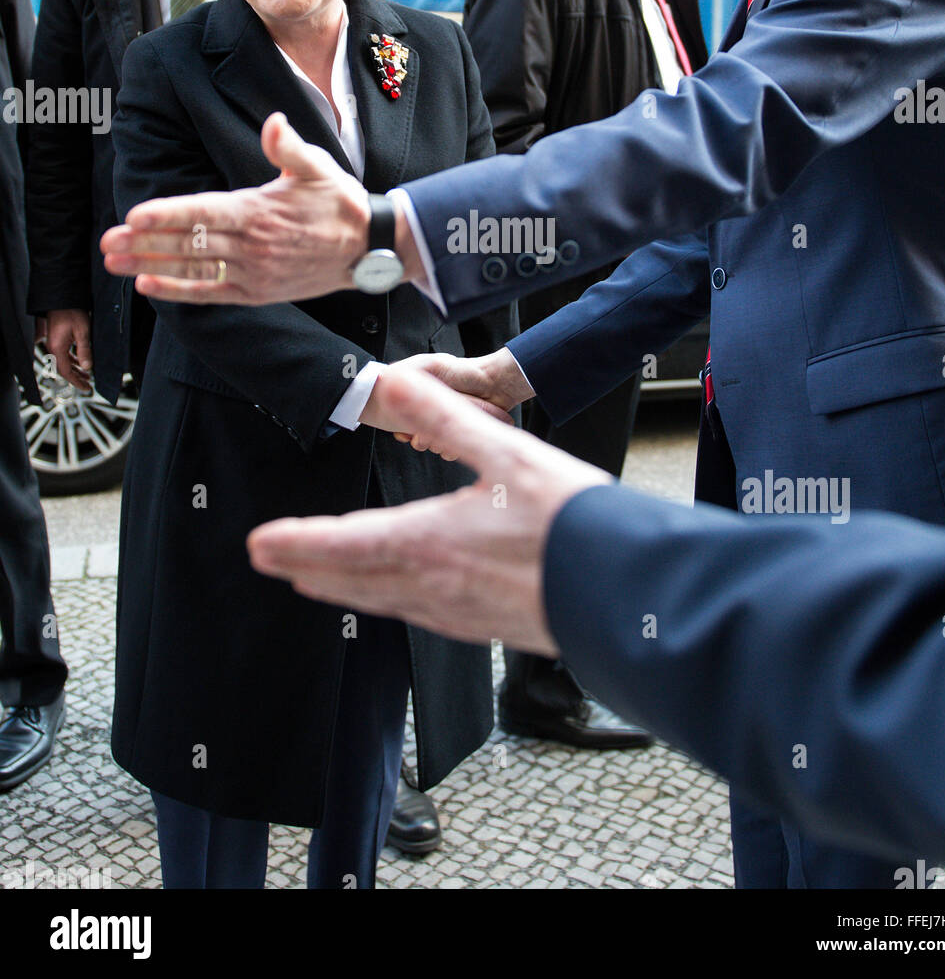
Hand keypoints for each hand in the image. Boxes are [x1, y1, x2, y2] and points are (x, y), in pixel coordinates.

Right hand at [43, 309, 92, 392]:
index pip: (66, 371)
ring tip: (87, 375)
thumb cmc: (72, 312)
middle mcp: (53, 347)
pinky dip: (73, 360)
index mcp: (57, 348)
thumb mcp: (83, 332)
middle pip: (64, 369)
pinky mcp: (57, 339)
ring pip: (64, 362)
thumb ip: (84, 351)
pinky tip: (81, 363)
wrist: (63, 299)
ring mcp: (54, 343)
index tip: (86, 388)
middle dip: (76, 378)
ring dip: (75, 369)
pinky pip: (64, 354)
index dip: (76, 381)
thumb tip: (87, 367)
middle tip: (87, 385)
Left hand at [100, 113, 423, 303]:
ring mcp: (254, 272)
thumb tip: (274, 122)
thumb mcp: (318, 166)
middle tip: (107, 242)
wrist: (369, 248)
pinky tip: (148, 285)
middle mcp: (253, 245)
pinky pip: (211, 292)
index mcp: (260, 210)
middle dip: (145, 243)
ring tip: (114, 262)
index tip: (134, 216)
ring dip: (152, 265)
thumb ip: (289, 147)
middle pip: (190, 243)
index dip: (168, 215)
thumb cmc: (339, 202)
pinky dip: (179, 290)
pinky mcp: (258, 292)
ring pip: (194, 268)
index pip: (205, 212)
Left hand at [247, 367, 612, 651]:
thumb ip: (441, 417)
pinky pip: (414, 613)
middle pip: (350, 578)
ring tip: (315, 581)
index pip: (342, 544)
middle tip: (270, 561)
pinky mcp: (481, 626)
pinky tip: (393, 597)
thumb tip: (391, 382)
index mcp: (428, 541)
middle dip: (305, 566)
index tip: (260, 543)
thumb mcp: (502, 451)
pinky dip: (384, 601)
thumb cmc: (568, 521)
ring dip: (340, 587)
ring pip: (380, 599)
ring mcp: (455, 612)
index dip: (297, 543)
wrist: (621, 587)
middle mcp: (431, 585)